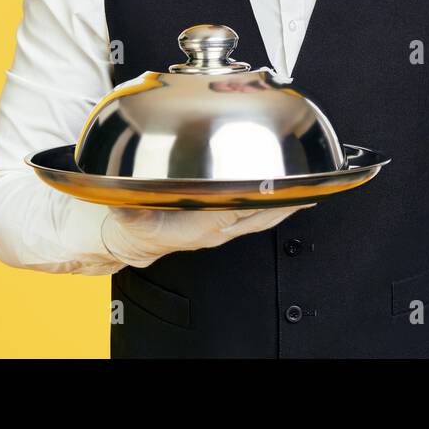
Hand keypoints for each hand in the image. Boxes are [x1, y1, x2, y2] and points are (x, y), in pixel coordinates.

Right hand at [101, 202, 315, 267]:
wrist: (133, 241)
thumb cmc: (135, 224)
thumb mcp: (128, 214)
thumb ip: (127, 208)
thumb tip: (120, 198)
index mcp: (197, 226)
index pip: (232, 211)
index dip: (254, 199)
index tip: (273, 188)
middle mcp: (215, 230)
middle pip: (258, 216)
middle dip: (284, 204)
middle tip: (308, 188)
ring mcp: (223, 229)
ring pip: (262, 218)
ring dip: (284, 206)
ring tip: (307, 192)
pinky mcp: (225, 226)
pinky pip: (256, 217)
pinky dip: (274, 207)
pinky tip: (286, 198)